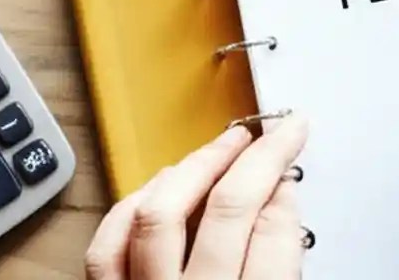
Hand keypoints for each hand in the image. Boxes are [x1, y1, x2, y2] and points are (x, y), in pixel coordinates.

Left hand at [85, 114, 310, 279]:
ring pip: (159, 215)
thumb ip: (282, 265)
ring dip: (195, 168)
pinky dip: (132, 207)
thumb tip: (282, 200)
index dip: (286, 189)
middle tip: (278, 133)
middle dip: (258, 158)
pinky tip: (160, 187)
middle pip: (226, 211)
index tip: (291, 167)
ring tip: (223, 146)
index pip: (272, 233)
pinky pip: (107, 247)